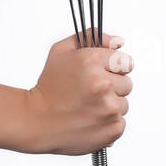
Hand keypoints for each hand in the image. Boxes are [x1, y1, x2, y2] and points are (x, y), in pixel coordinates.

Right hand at [24, 29, 133, 155]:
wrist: (37, 120)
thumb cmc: (49, 87)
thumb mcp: (61, 52)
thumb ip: (91, 37)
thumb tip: (118, 41)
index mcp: (91, 61)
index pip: (125, 61)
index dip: (112, 68)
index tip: (102, 73)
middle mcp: (103, 84)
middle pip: (127, 82)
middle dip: (112, 86)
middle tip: (91, 91)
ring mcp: (109, 108)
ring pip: (123, 103)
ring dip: (110, 105)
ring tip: (88, 107)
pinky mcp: (112, 128)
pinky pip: (120, 122)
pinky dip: (108, 123)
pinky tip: (90, 119)